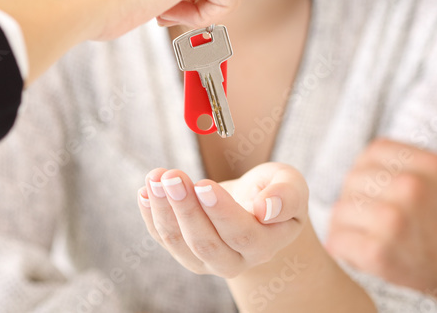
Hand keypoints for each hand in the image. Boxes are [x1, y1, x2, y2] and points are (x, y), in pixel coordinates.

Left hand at [137, 163, 307, 278]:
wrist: (256, 207)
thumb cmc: (274, 191)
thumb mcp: (291, 184)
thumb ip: (287, 195)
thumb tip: (268, 208)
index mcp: (265, 245)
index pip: (241, 234)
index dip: (221, 212)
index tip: (203, 185)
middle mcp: (235, 261)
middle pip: (206, 243)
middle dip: (186, 209)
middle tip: (172, 177)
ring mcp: (206, 261)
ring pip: (180, 242)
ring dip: (163, 209)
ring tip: (156, 177)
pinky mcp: (185, 251)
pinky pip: (163, 238)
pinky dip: (151, 215)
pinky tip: (145, 191)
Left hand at [326, 105, 436, 312]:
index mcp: (434, 166)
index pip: (376, 150)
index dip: (370, 166)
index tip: (376, 185)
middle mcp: (410, 188)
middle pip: (356, 176)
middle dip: (358, 193)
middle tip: (367, 211)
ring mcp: (393, 221)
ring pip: (344, 206)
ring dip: (348, 220)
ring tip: (360, 231)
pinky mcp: (381, 255)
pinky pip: (339, 239)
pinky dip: (342, 245)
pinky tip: (355, 250)